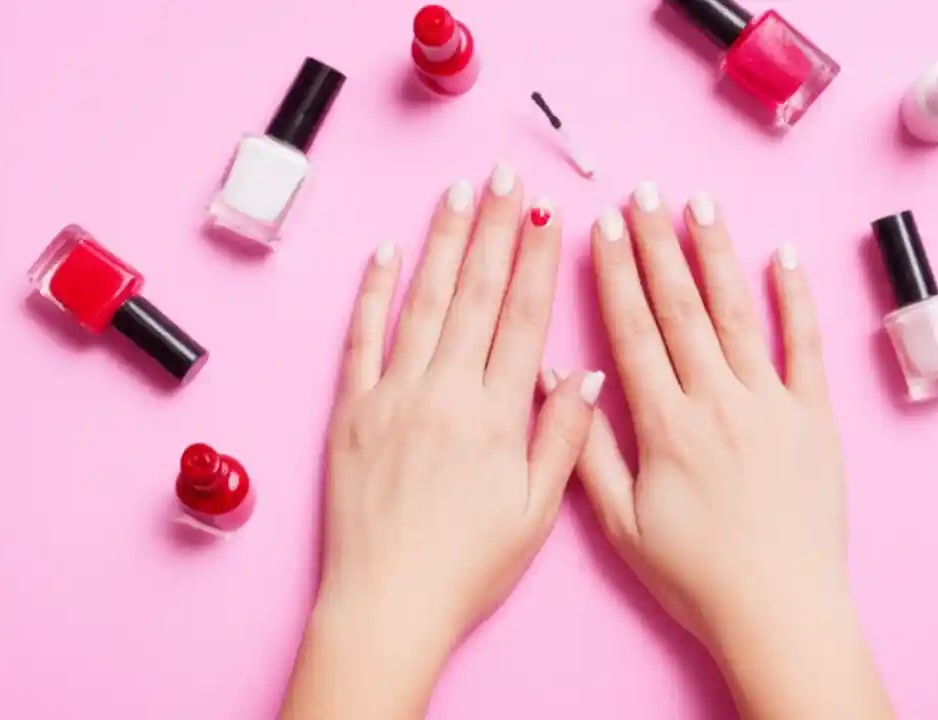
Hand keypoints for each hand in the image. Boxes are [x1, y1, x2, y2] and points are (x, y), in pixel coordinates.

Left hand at [282, 166, 601, 719]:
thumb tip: (586, 373)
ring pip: (423, 302)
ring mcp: (393, 395)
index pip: (523, 317)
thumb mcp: (538, 510)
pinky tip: (386, 252)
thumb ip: (562, 436)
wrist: (388, 602)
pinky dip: (373, 292)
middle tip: (508, 178)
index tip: (548, 215)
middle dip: (496, 229)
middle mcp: (445, 391)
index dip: (538, 260)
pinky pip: (362, 338)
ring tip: (459, 194)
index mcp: (496, 414)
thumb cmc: (467, 566)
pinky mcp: (351, 411)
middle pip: (477, 294)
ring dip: (444, 243)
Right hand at [574, 184, 891, 718]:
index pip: (634, 331)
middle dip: (657, 244)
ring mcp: (772, 403)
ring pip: (737, 312)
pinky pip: (806, 345)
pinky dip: (797, 297)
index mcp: (666, 425)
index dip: (616, 274)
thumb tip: (561, 379)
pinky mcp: (815, 417)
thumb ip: (587, 449)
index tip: (603, 227)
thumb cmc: (695, 577)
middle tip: (641, 192)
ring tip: (698, 203)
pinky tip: (783, 254)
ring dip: (715, 253)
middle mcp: (718, 400)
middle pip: (681, 307)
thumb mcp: (622, 525)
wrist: (778, 610)